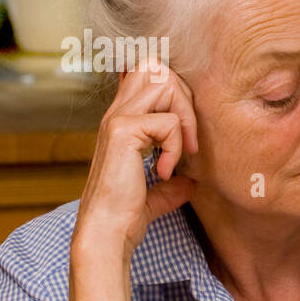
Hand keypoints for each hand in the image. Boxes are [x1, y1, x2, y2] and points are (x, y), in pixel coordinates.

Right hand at [74, 60, 198, 254]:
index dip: (175, 91)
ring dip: (185, 119)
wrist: (108, 232)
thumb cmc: (127, 215)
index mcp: (123, 120)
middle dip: (185, 99)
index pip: (147, 73)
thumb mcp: (157, 193)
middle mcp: (117, 113)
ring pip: (165, 85)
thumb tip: (191, 182)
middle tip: (188, 141)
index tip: (184, 133)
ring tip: (182, 154)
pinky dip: (175, 146)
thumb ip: (173, 183)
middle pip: (156, 68)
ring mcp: (117, 118)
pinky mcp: (122, 131)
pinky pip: (167, 122)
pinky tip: (164, 172)